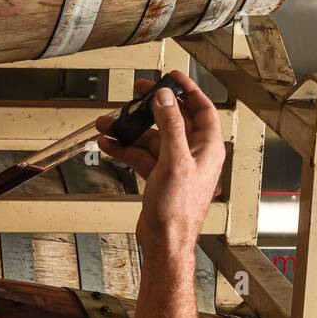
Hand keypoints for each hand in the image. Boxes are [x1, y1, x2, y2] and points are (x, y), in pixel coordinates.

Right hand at [95, 70, 225, 262]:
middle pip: (173, 120)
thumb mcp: (174, 161)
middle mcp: (193, 155)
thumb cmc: (178, 210)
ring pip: (152, 138)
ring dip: (131, 130)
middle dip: (152, 107)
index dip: (187, 90)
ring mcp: (175, 166)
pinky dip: (126, 149)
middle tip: (136, 93)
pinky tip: (109, 143)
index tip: (173, 76)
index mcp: (207, 148)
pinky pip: (141, 156)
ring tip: (110, 123)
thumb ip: (170, 126)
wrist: (164, 241)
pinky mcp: (158, 177)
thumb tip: (165, 98)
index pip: (201, 109)